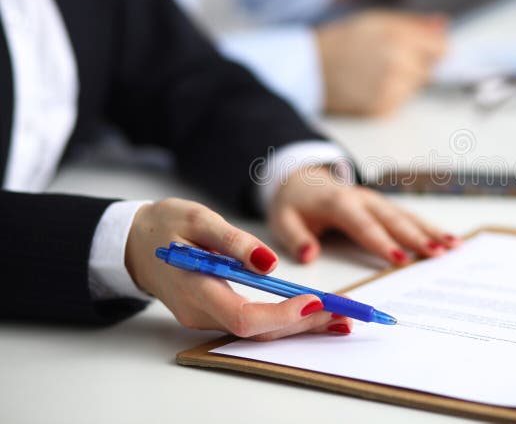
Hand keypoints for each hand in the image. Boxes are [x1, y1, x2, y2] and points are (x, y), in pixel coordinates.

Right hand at [124, 198, 352, 338]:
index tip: (315, 302)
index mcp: (196, 290)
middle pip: (258, 331)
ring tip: (341, 318)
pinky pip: (254, 324)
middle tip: (345, 314)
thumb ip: (232, 241)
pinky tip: (313, 314)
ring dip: (300, 326)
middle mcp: (202, 313)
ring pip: (259, 332)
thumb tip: (269, 263)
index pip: (244, 317)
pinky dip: (286, 320)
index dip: (282, 316)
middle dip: (304, 324)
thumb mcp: (197, 218)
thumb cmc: (165, 226)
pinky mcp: (215, 313)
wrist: (134, 242)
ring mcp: (207, 318)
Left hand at [268, 166, 459, 263]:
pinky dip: (429, 227)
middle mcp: (363, 199)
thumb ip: (295, 237)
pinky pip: (408, 216)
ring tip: (453, 246)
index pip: (364, 225)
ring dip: (430, 230)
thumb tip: (309, 255)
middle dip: (417, 237)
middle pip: (393, 219)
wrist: (301, 178)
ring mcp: (376, 201)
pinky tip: (449, 239)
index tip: (400, 259)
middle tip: (438, 253)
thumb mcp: (283, 219)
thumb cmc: (294, 204)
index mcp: (339, 203)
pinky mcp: (383, 205)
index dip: (382, 242)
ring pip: (407, 215)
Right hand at [316, 10, 447, 115]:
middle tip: (386, 60)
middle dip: (415, 64)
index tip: (423, 50)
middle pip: (429, 69)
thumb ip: (414, 23)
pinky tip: (370, 86)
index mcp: (399, 37)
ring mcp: (392, 88)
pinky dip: (391, 95)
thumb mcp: (377, 21)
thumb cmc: (343, 42)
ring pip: (415, 86)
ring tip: (375, 73)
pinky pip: (401, 102)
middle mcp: (399, 63)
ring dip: (404, 81)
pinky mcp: (383, 108)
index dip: (432, 48)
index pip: (441, 48)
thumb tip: (443, 25)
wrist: (311, 68)